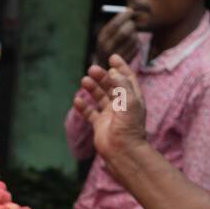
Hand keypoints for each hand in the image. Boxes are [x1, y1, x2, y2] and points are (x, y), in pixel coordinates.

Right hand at [73, 55, 147, 176]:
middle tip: (92, 69)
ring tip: (84, 81)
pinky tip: (77, 100)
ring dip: (92, 88)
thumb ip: (121, 84)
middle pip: (111, 86)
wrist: (123, 151)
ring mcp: (110, 115)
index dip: (121, 67)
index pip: (127, 78)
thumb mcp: (129, 100)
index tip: (112, 57)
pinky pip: (90, 113)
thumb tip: (113, 71)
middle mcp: (122, 105)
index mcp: (132, 98)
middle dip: (102, 76)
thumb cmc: (129, 126)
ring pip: (100, 97)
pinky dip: (83, 107)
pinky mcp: (100, 125)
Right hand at [95, 11, 139, 67]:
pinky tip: (132, 45)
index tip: (130, 11)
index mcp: (101, 38)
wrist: (104, 68)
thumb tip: (130, 11)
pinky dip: (137, 43)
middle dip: (131, 25)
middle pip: (125, 32)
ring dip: (135, 34)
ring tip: (131, 35)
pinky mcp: (126, 62)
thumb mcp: (106, 35)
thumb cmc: (108, 46)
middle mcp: (107, 48)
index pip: (115, 25)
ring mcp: (116, 57)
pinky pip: (137, 47)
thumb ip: (115, 24)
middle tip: (133, 23)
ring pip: (133, 39)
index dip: (125, 16)